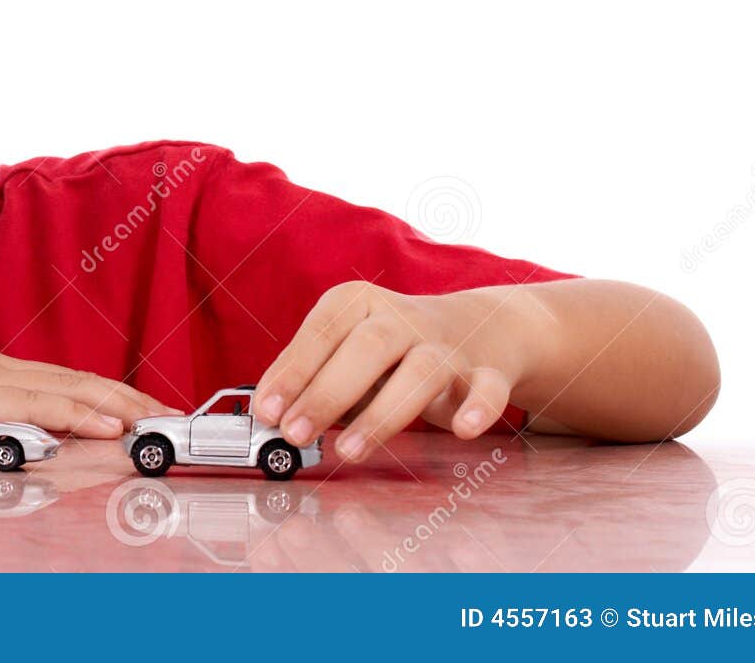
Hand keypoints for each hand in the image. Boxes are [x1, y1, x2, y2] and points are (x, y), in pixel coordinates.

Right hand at [0, 332, 175, 438]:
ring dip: (114, 405)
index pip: (56, 381)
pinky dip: (74, 414)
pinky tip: (103, 424)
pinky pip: (31, 405)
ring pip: (62, 389)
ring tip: (154, 421)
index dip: (102, 393)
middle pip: (72, 379)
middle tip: (169, 416)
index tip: (139, 410)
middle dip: (125, 398)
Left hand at [251, 280, 547, 461]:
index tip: (267, 411)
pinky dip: (478, 408)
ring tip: (349, 451)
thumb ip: (311, 380)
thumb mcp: (344, 353)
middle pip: (367, 348)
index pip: (320, 332)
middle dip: (326, 394)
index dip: (292, 372)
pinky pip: (487, 389)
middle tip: (295, 435)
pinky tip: (463, 429)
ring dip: (382, 415)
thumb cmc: (389, 350)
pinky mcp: (484, 373)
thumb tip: (273, 418)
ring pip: (420, 372)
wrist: (478, 327)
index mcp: (357, 303)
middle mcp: (400, 317)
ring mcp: (445, 344)